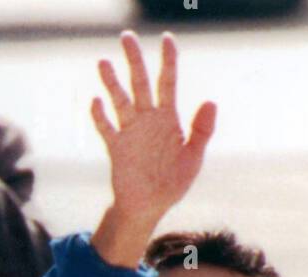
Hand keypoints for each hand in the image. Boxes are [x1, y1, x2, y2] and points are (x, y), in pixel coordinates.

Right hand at [90, 31, 216, 265]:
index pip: (168, 82)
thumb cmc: (172, 183)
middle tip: (126, 36)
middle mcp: (147, 120)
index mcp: (168, 119)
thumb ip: (202, 131)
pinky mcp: (116, 148)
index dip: (168, 60)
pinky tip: (97, 101)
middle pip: (140, 83)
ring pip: (120, 101)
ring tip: (103, 62)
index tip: (166, 39)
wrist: (149, 208)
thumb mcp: (193, 159)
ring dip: (112, 83)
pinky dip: (100, 116)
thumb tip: (211, 101)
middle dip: (134, 60)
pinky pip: (107, 128)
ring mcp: (130, 132)